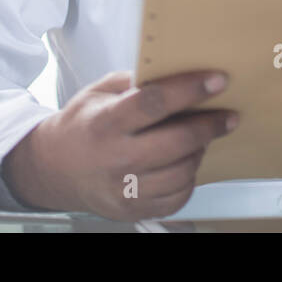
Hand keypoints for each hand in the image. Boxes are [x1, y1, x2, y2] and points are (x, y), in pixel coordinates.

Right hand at [1, 69, 236, 219]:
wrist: (53, 169)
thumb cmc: (82, 124)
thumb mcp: (99, 91)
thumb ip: (135, 81)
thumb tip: (178, 70)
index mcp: (105, 123)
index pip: (153, 103)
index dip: (190, 90)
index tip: (218, 80)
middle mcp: (114, 158)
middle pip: (176, 142)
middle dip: (210, 126)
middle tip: (228, 115)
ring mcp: (123, 189)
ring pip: (182, 172)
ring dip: (200, 151)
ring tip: (201, 138)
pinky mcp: (132, 211)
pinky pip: (176, 198)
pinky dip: (188, 179)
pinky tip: (185, 163)